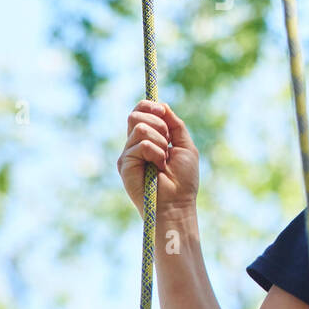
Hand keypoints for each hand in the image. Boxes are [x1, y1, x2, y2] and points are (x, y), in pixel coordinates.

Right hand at [118, 99, 200, 215]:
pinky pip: (141, 144)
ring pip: (139, 127)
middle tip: (168, 141)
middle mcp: (135, 144)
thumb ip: (175, 125)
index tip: (162, 112)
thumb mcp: (185, 146)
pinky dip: (156, 152)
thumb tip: (162, 105)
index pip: (140, 112)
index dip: (149, 106)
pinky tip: (158, 167)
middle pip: (135, 115)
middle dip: (158, 123)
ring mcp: (128, 153)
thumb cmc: (183, 179)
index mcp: (149, 139)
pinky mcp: (124, 163)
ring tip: (164, 159)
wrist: (177, 203)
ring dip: (160, 141)